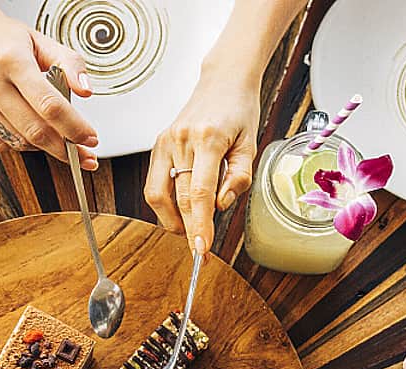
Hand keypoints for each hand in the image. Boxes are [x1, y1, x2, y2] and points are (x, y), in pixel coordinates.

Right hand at [0, 0, 98, 167]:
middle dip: (64, 148)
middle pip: (35, 130)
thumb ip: (69, 63)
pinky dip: (19, 144)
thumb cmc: (0, 37)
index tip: (90, 139)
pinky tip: (28, 133)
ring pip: (18, 141)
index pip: (50, 105)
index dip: (74, 128)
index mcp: (12, 59)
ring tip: (57, 139)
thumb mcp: (40, 39)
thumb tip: (86, 90)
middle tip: (82, 154)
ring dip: (43, 147)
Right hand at [145, 73, 257, 252]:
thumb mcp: (250, 144)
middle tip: (199, 250)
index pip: (200, 193)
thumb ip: (238, 177)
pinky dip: (165, 203)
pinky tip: (181, 210)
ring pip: (158, 194)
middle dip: (189, 229)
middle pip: (178, 198)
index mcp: (208, 138)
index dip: (199, 225)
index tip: (202, 249)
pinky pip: (155, 182)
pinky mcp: (158, 144)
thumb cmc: (239, 110)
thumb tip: (220, 205)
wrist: (223, 81)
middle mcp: (181, 139)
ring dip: (171, 219)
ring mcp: (165, 142)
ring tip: (189, 230)